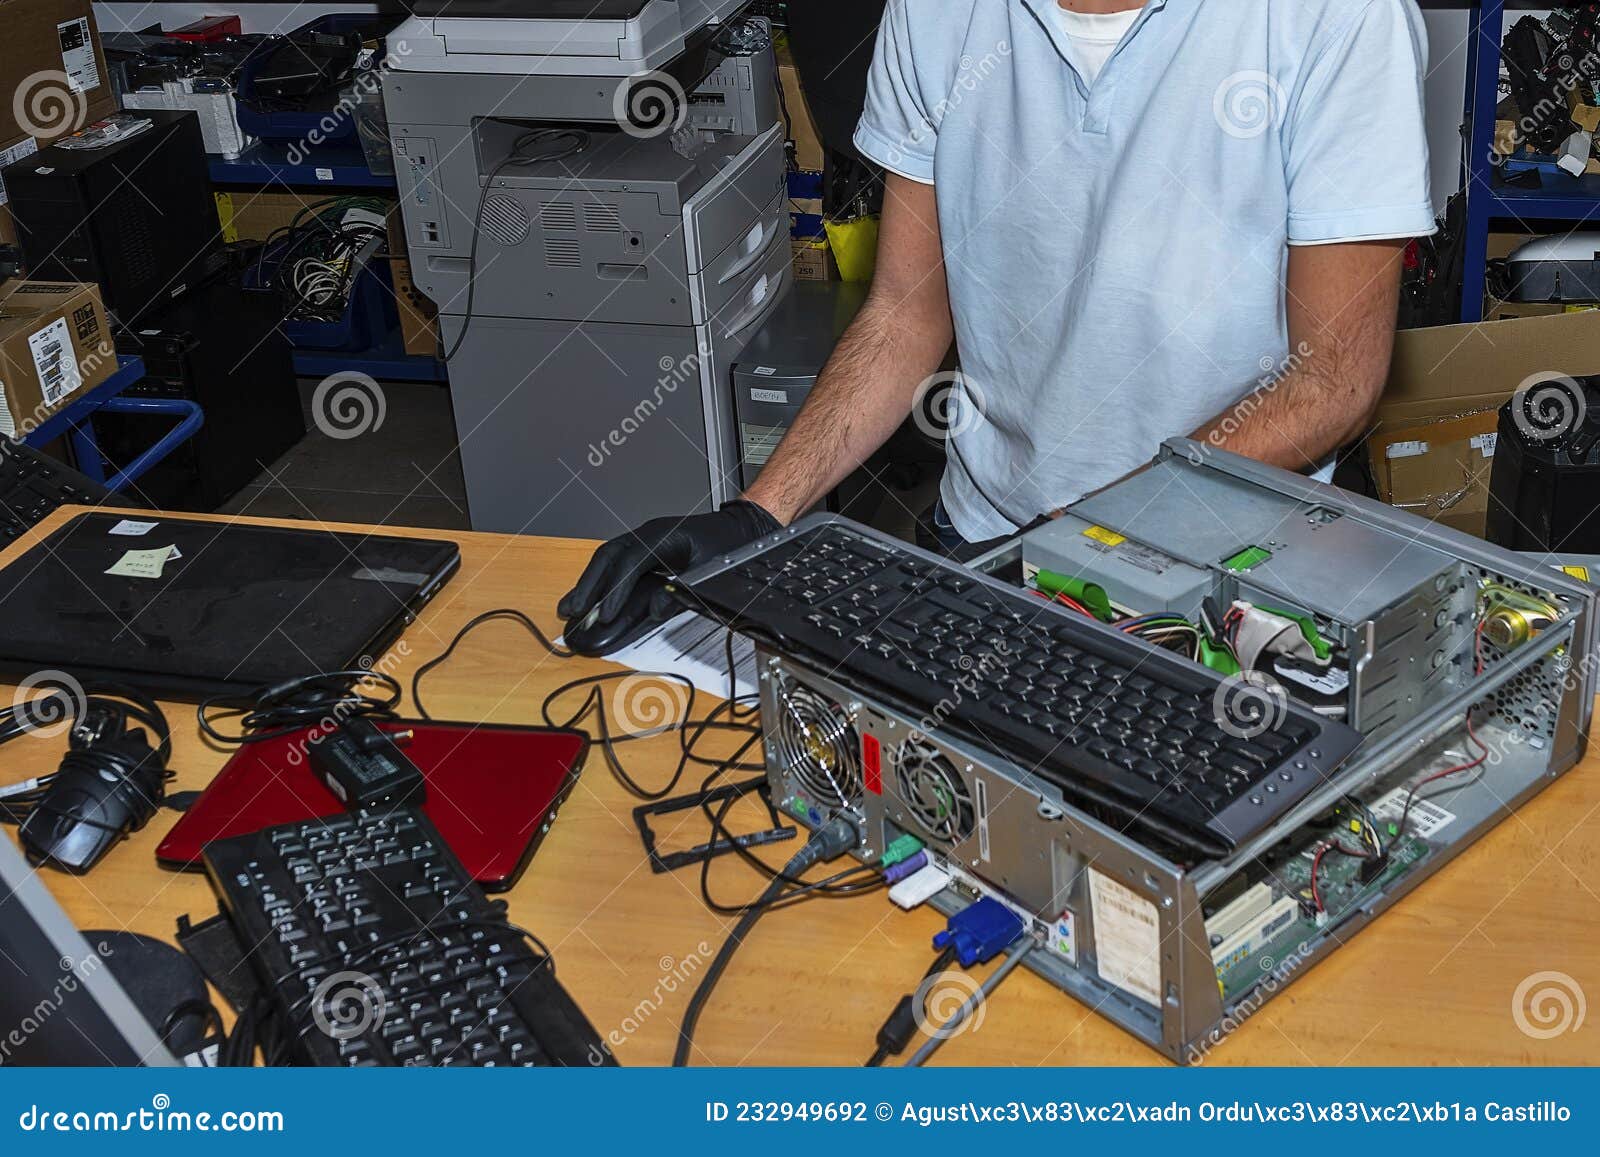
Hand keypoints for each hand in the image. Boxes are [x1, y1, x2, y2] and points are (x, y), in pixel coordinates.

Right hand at [557, 500, 781, 655]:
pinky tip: (590, 597)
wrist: (743, 529)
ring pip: (608, 559)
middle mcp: (649, 534)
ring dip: (588, 584)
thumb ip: (682, 593)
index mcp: (665, 536)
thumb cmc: (731, 546)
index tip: (605, 614)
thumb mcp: (711, 573)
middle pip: (608, 557)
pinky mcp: (647, 550)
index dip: (616, 590)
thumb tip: (653, 611)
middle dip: (588, 586)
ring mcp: (646, 540)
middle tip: (572, 612)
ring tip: (570, 608)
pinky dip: (602, 581)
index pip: (631, 563)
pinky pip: (617, 564)